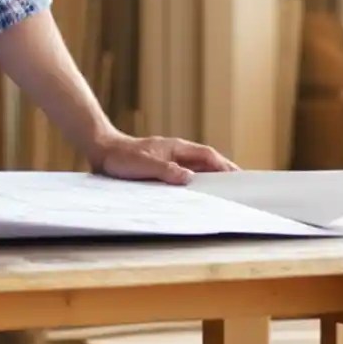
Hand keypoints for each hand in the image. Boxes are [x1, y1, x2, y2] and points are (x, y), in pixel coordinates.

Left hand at [87, 132, 238, 184]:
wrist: (103, 150)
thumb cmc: (122, 156)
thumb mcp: (145, 164)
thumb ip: (167, 171)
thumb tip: (189, 178)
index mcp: (177, 148)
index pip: (208, 156)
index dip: (224, 166)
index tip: (240, 177)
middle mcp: (176, 152)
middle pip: (206, 162)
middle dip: (223, 173)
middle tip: (239, 188)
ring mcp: (169, 159)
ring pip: (196, 169)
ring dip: (209, 180)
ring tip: (223, 194)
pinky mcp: (161, 168)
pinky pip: (183, 176)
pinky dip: (194, 184)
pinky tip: (196, 195)